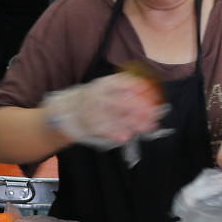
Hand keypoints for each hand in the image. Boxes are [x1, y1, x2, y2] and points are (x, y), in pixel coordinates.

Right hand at [41, 72, 165, 149]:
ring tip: (147, 127)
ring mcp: (92, 112)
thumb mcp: (106, 87)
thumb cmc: (94, 99)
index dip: (139, 88)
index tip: (153, 93)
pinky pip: (103, 130)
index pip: (122, 83)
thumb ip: (125, 85)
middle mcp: (97, 96)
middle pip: (121, 102)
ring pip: (114, 118)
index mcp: (103, 84)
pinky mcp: (89, 126)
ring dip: (132, 123)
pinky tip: (126, 137)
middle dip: (139, 109)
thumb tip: (147, 86)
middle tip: (154, 113)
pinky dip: (114, 134)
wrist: (66, 112)